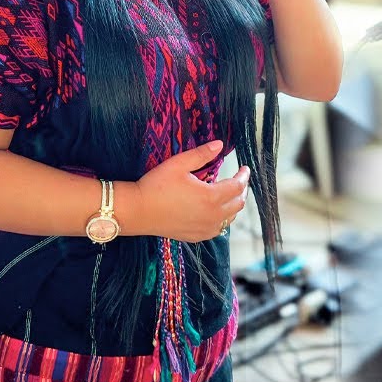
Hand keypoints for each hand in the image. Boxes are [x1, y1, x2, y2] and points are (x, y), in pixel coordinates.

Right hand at [127, 140, 248, 241]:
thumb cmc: (156, 185)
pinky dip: (223, 219)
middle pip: (238, 203)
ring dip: (234, 205)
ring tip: (231, 194)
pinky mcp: (196, 236)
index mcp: (211, 197)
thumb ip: (202, 154)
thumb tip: (220, 144)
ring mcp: (205, 228)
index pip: (238, 186)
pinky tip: (218, 212)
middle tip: (240, 180)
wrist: (136, 211)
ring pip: (230, 218)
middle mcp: (212, 216)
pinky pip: (218, 229)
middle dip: (242, 190)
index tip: (245, 168)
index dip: (244, 176)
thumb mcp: (179, 164)